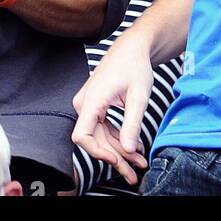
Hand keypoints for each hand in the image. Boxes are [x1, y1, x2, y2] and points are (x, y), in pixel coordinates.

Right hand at [71, 37, 152, 185]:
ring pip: (99, 137)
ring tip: (138, 162)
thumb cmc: (135, 66)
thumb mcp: (138, 96)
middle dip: (115, 158)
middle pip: (94, 141)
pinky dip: (118, 140)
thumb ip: (132, 123)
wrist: (132, 48)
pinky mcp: (94, 107)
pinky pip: (102, 129)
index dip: (97, 152)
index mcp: (92, 99)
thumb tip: (128, 150)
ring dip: (118, 151)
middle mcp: (85, 103)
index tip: (117, 160)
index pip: (82, 136)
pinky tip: (133, 147)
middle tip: (135, 172)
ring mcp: (88, 105)